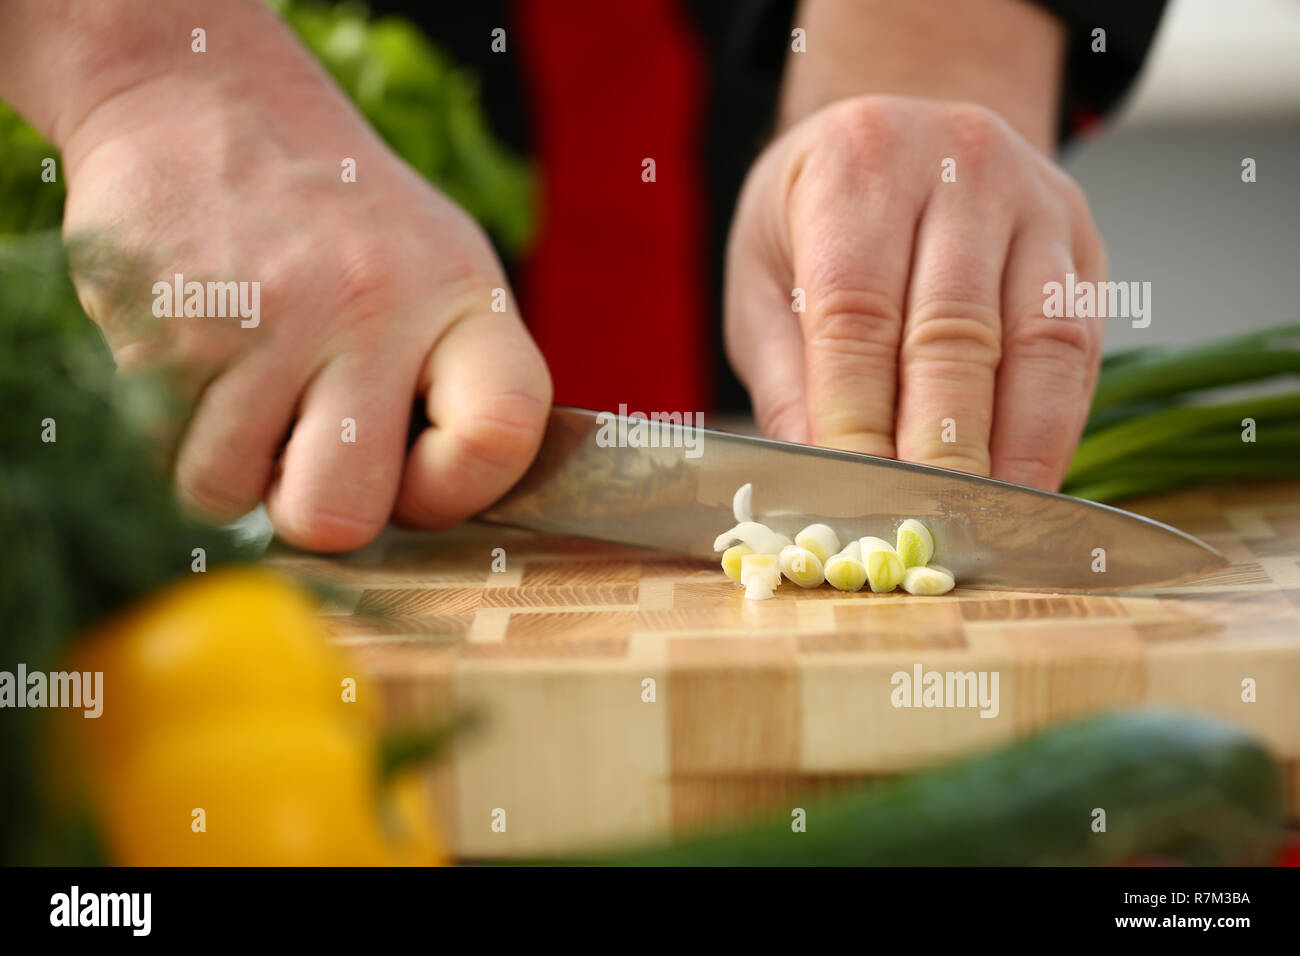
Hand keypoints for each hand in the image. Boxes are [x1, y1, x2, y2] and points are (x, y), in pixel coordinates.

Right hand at [58, 17, 549, 550]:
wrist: (205, 104)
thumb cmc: (344, 225)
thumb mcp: (442, 272)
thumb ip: (461, 387)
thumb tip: (439, 518)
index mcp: (461, 299)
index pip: (499, 435)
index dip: (456, 490)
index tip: (418, 475)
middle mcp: (369, 307)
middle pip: (344, 517)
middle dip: (319, 513)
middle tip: (310, 455)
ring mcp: (261, 320)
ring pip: (232, 494)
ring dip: (235, 464)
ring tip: (252, 378)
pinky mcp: (163, 326)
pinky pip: (166, 451)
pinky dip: (178, 426)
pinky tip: (202, 352)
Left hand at [725, 95, 1105, 490]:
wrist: (905, 119)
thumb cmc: (816, 214)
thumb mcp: (764, 275)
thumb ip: (785, 375)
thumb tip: (813, 479)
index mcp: (858, 168)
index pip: (858, 313)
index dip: (858, 418)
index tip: (854, 499)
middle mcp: (959, 170)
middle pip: (955, 334)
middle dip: (940, 451)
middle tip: (922, 533)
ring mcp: (1036, 202)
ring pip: (1037, 344)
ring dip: (1014, 450)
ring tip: (984, 525)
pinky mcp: (1082, 243)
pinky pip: (1079, 347)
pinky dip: (1054, 426)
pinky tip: (1026, 482)